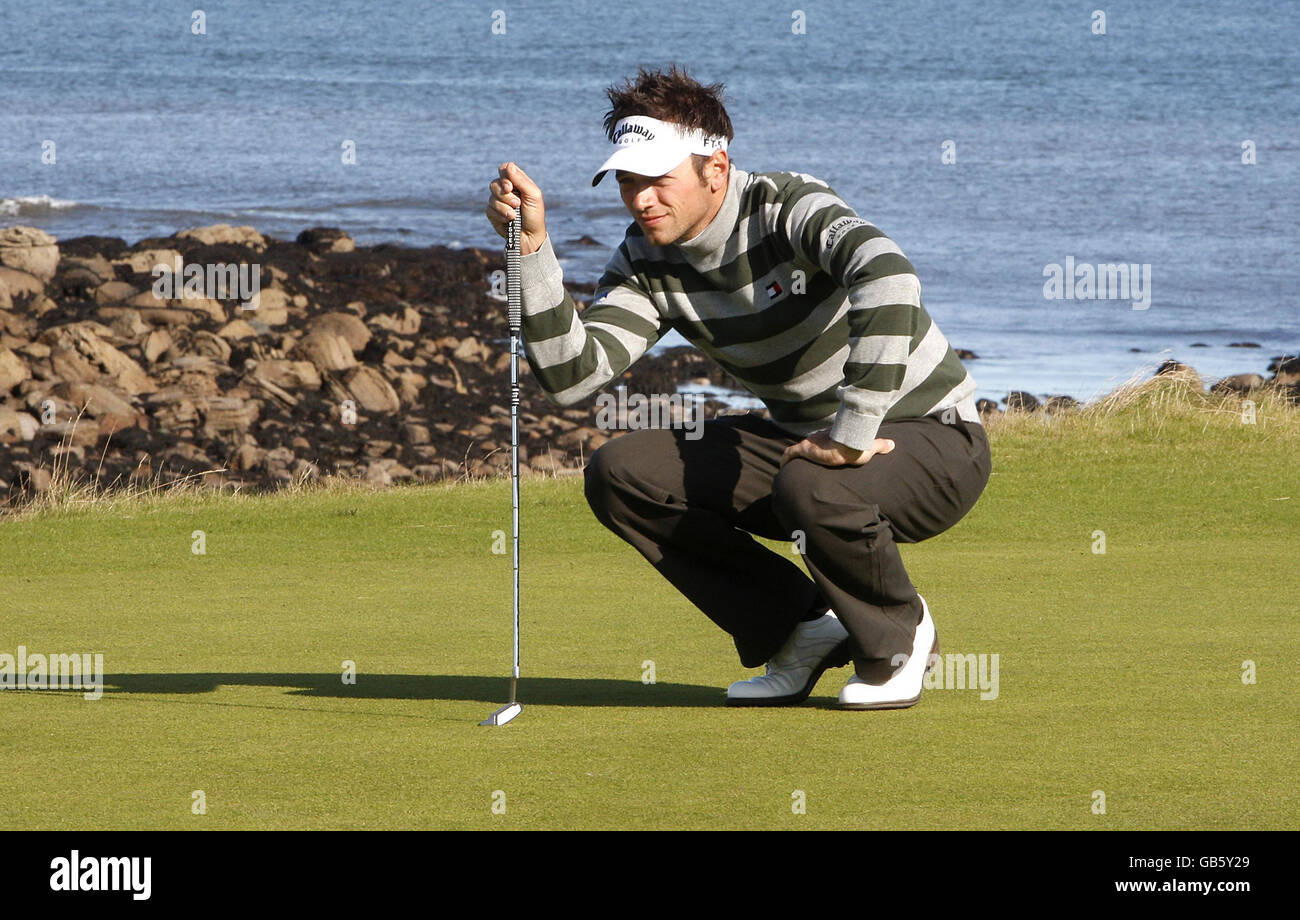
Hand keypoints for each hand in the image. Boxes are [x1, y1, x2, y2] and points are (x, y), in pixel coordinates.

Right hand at [486, 161, 547, 255]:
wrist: (530, 238)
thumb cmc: (535, 216)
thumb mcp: (533, 196)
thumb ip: (521, 180)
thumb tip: (508, 166)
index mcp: (517, 183)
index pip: (505, 170)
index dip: (504, 176)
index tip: (510, 187)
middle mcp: (506, 191)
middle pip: (495, 183)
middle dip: (505, 194)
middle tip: (517, 203)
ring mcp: (499, 202)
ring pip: (491, 198)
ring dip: (504, 207)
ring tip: (515, 215)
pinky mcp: (493, 214)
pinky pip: (489, 210)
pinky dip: (500, 215)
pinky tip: (509, 221)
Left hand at [780, 429, 894, 467]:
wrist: (848, 444)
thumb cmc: (857, 446)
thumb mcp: (869, 448)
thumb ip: (879, 445)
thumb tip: (893, 444)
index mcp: (831, 439)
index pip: (822, 442)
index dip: (818, 448)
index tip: (817, 455)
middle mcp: (818, 439)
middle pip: (809, 445)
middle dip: (805, 454)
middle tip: (802, 464)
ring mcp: (810, 443)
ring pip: (798, 449)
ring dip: (793, 458)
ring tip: (789, 470)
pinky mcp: (804, 449)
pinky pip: (790, 453)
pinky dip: (785, 460)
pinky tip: (782, 468)